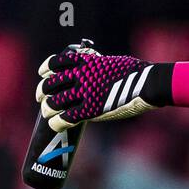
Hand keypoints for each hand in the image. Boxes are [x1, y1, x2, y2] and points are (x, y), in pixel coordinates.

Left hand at [37, 42, 166, 131]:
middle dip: (43, 91)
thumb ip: (101, 66)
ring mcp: (85, 93)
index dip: (47, 68)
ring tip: (46, 113)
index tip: (43, 73)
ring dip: (48, 108)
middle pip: (52, 83)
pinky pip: (68, 117)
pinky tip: (54, 125)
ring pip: (56, 101)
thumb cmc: (137, 73)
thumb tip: (100, 67)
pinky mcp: (91, 109)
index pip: (57, 62)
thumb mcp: (114, 62)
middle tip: (41, 97)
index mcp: (86, 62)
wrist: (147, 83)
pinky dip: (58, 122)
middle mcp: (82, 76)